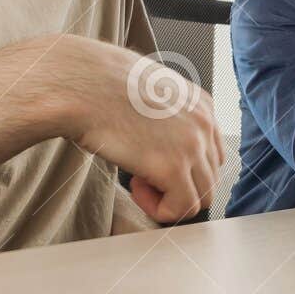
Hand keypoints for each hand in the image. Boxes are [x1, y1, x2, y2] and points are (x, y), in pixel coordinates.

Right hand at [52, 37, 224, 222]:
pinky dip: (158, 208)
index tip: (153, 162)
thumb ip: (171, 118)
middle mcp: (204, 124)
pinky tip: (134, 185)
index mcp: (201, 105)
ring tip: (137, 178)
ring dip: (168, 197)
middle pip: (208, 178)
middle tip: (142, 173)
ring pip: (200, 197)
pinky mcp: (173, 168)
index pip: (212, 155)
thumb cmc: (104, 86)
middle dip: (177, 185)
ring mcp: (193, 146)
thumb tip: (166, 144)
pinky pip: (181, 209)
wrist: (82, 84)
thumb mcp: (150, 93)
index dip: (183, 168)